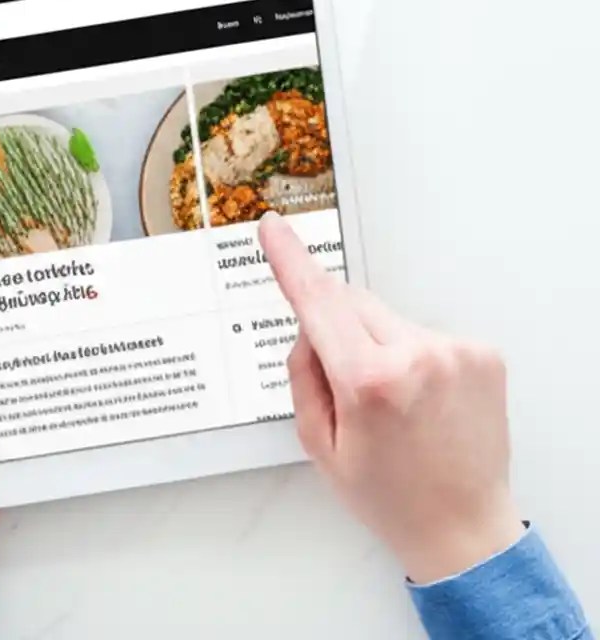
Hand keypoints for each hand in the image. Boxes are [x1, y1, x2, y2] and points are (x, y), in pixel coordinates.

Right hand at [259, 213, 523, 583]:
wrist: (462, 527)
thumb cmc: (390, 496)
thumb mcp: (318, 444)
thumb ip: (303, 375)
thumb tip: (308, 330)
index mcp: (369, 382)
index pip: (317, 302)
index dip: (290, 261)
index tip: (273, 230)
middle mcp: (417, 357)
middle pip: (351, 303)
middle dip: (335, 328)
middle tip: (345, 385)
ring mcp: (455, 352)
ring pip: (388, 319)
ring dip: (378, 345)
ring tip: (395, 405)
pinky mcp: (482, 354)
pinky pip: (423, 333)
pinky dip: (413, 356)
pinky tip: (422, 401)